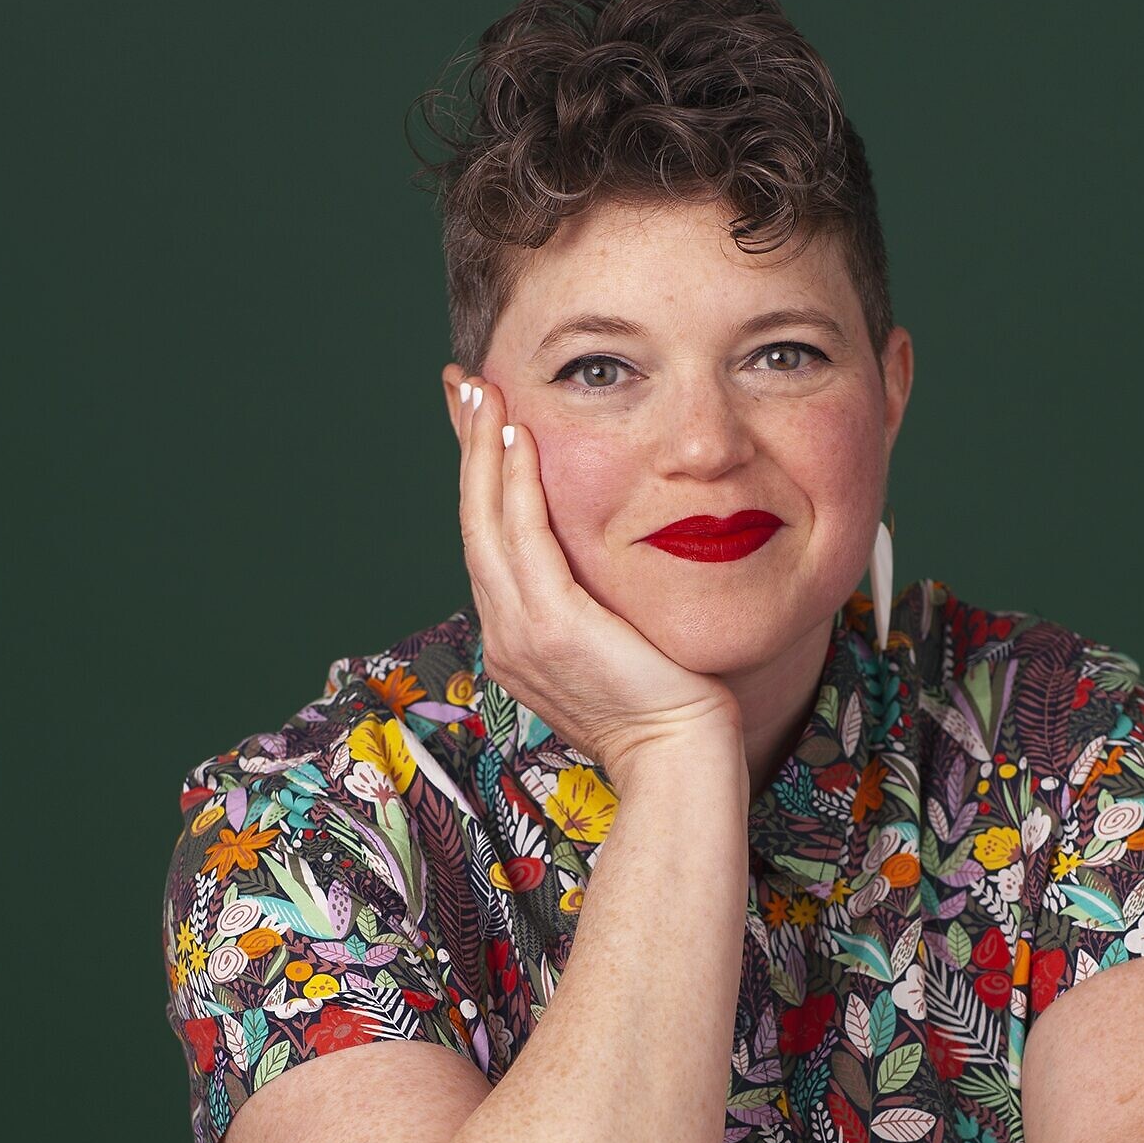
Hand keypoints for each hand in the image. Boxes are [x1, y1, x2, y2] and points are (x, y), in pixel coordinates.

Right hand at [456, 375, 743, 799]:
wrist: (679, 757)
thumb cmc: (668, 703)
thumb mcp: (617, 644)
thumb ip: (595, 604)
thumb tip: (602, 568)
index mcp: (518, 636)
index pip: (490, 539)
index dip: (480, 476)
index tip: (482, 421)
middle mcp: (506, 632)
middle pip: (474, 521)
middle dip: (468, 449)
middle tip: (464, 385)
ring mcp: (521, 633)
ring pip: (486, 523)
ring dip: (484, 451)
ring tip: (484, 393)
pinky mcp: (552, 628)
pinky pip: (524, 540)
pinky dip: (516, 485)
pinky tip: (520, 439)